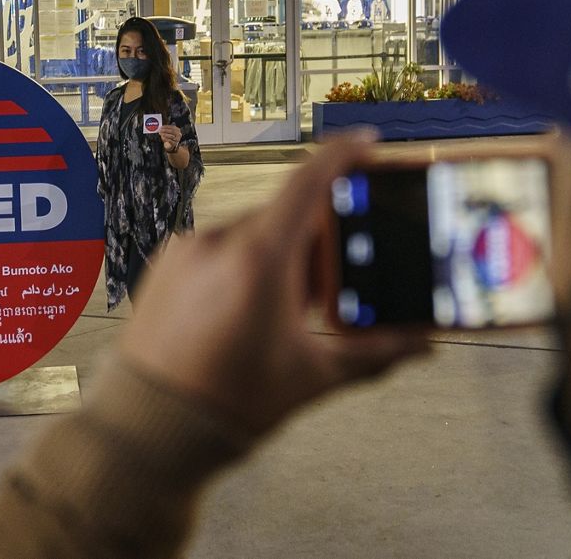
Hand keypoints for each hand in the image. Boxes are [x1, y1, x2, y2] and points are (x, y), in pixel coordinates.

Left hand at [118, 135, 430, 434]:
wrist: (147, 429)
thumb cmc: (229, 405)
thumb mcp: (312, 377)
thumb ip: (375, 355)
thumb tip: (423, 344)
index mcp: (260, 257)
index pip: (309, 180)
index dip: (344, 154)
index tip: (369, 142)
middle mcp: (218, 241)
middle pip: (284, 216)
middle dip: (315, 242)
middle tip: (331, 284)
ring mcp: (186, 251)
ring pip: (249, 234)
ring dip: (276, 257)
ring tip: (286, 310)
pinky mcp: (165, 266)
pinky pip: (215, 249)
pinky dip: (240, 266)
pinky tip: (247, 311)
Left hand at [158, 124, 182, 152]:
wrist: (170, 145)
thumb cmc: (169, 137)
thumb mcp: (168, 132)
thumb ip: (165, 129)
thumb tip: (160, 128)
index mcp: (178, 130)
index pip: (172, 127)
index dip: (166, 127)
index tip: (161, 127)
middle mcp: (179, 134)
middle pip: (172, 131)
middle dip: (165, 130)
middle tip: (160, 130)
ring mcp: (177, 139)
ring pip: (171, 136)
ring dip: (165, 134)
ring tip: (160, 134)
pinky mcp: (174, 143)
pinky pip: (170, 141)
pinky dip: (166, 139)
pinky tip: (162, 137)